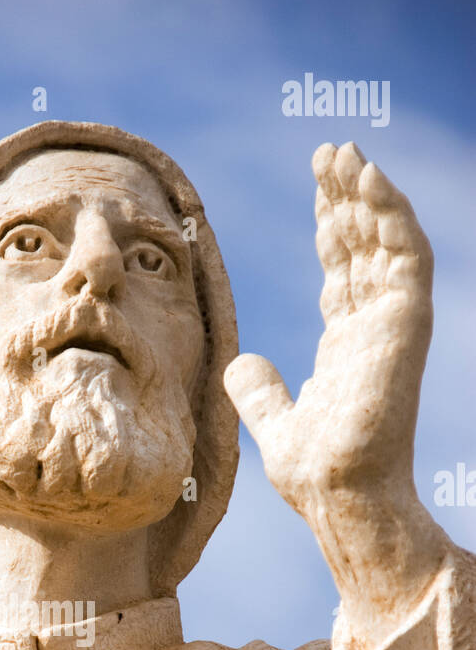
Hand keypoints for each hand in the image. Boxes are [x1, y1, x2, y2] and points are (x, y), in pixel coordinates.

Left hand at [224, 143, 446, 647]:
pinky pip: (405, 254)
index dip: (332, 231)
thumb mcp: (274, 421)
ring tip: (344, 154)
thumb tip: (242, 361)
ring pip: (388, 241)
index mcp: (350, 347)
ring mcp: (394, 325)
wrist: (338, 496)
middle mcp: (376, 330)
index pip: (344, 274)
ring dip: (368, 194)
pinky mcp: (406, 324)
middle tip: (328, 154)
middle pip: (365, 248)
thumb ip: (260, 390)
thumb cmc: (315, 473)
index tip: (316, 193)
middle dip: (348, 199)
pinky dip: (390, 212)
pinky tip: (368, 177)